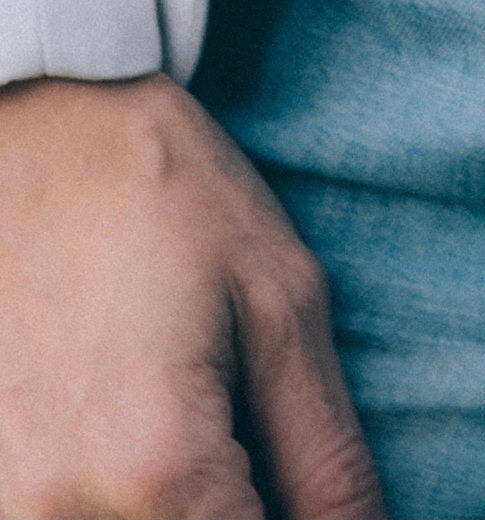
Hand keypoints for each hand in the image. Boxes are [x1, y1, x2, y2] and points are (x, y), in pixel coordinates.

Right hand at [0, 75, 381, 519]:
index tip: (299, 487)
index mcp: (159, 466)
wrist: (26, 127)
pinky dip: (110, 501)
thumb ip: (327, 456)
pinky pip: (60, 518)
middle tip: (245, 435)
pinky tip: (127, 425)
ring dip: (174, 506)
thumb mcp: (281, 302)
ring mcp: (0, 508)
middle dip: (233, 511)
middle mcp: (58, 513)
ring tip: (187, 407)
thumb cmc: (162, 193)